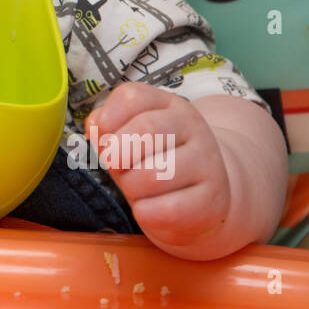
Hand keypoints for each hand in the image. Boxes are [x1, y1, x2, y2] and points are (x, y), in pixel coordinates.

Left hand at [86, 82, 230, 248]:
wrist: (202, 197)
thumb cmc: (153, 162)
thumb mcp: (129, 138)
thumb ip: (106, 128)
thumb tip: (95, 126)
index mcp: (167, 104)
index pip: (132, 96)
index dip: (107, 120)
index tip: (102, 141)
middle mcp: (192, 126)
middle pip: (146, 129)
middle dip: (117, 154)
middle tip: (115, 167)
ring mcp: (207, 161)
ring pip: (155, 173)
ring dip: (130, 186)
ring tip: (133, 189)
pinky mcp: (213, 199)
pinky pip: (169, 209)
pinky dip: (146, 212)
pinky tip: (146, 209)